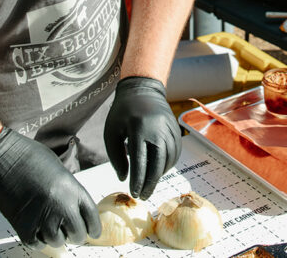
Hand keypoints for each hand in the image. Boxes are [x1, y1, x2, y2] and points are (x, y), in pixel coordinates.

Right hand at [0, 128, 99, 248]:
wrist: (2, 158)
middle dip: (75, 234)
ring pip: (57, 242)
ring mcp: (43, 218)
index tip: (93, 232)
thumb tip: (73, 206)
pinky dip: (38, 240)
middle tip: (71, 231)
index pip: (92, 217)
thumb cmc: (28, 157)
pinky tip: (37, 230)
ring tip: (51, 228)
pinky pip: (37, 244)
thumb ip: (69, 190)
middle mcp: (62, 206)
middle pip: (77, 234)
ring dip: (55, 238)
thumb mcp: (59, 171)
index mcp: (73, 189)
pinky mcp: (24, 227)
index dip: (94, 227)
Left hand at [103, 77, 181, 199]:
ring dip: (159, 174)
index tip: (134, 193)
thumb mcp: (111, 132)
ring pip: (168, 159)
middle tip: (143, 196)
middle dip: (150, 183)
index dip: (137, 180)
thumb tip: (124, 178)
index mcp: (138, 129)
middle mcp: (157, 130)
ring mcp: (169, 129)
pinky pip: (175, 152)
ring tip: (149, 184)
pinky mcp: (175, 129)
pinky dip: (168, 164)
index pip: (140, 162)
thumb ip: (116, 156)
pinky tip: (158, 170)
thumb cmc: (122, 112)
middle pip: (157, 164)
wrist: (142, 89)